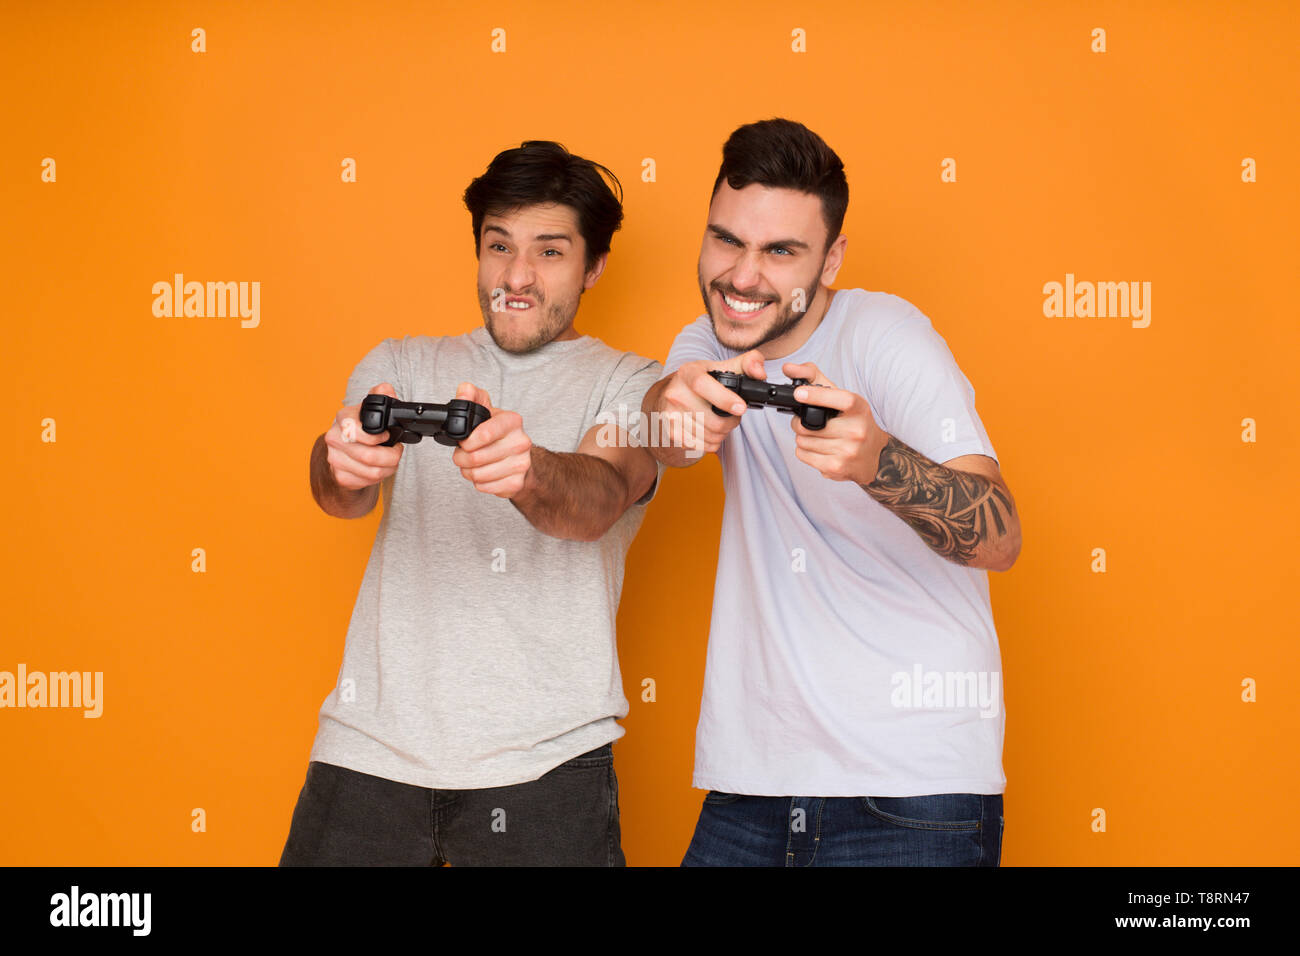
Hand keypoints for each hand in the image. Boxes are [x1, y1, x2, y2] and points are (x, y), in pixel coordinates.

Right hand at [324, 382, 404, 489]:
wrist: (345, 448)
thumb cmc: (362, 427)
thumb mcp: (372, 407)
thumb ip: (382, 394)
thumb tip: (386, 390)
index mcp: (343, 418)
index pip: (357, 430)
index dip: (378, 437)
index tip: (388, 437)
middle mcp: (335, 438)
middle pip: (369, 456)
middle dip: (392, 456)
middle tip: (397, 451)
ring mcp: (335, 459)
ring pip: (371, 472)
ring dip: (389, 468)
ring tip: (391, 460)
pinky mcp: (340, 476)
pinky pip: (367, 482)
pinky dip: (379, 477)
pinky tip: (379, 468)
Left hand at [449, 382, 532, 497]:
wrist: (521, 458)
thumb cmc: (499, 434)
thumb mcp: (486, 411)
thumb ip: (471, 397)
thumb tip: (464, 390)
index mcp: (512, 421)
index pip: (483, 434)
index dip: (466, 442)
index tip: (463, 442)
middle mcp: (521, 442)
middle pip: (476, 457)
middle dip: (462, 458)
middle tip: (463, 454)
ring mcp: (521, 464)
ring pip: (478, 474)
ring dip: (468, 471)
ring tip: (473, 464)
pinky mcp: (517, 483)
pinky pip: (484, 486)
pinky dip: (478, 482)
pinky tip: (484, 473)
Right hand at [658, 349, 767, 455]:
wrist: (670, 393)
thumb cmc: (702, 380)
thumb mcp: (722, 366)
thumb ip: (748, 363)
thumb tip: (760, 373)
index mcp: (688, 373)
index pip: (702, 385)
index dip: (724, 399)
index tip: (741, 408)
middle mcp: (675, 393)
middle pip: (711, 420)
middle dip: (731, 422)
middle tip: (735, 415)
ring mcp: (670, 414)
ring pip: (709, 436)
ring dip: (723, 433)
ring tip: (722, 422)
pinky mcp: (671, 432)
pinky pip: (701, 446)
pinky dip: (712, 442)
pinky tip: (710, 430)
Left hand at [784, 362, 888, 483]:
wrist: (875, 455)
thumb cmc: (854, 422)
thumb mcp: (843, 398)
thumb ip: (816, 378)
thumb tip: (788, 367)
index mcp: (859, 408)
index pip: (841, 399)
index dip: (818, 396)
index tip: (798, 393)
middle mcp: (856, 430)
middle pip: (807, 425)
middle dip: (798, 422)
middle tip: (806, 422)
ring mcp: (847, 450)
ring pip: (802, 441)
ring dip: (802, 438)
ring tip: (816, 436)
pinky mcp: (836, 467)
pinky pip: (803, 455)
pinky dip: (804, 451)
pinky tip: (817, 449)